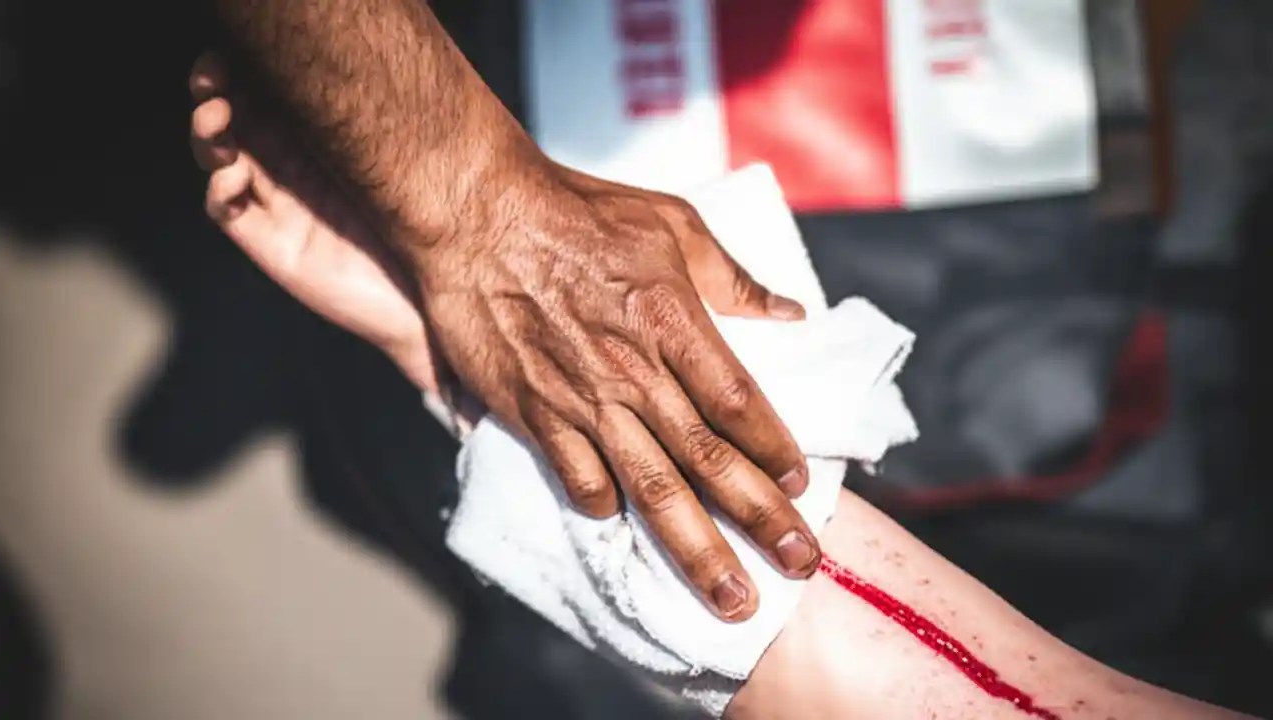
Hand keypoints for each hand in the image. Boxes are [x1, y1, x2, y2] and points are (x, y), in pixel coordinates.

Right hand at [188, 53, 453, 399]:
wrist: (430, 305)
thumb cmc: (427, 233)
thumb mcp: (402, 170)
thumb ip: (373, 126)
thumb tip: (357, 68)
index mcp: (322, 147)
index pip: (268, 100)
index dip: (243, 73)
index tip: (235, 53)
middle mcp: (294, 173)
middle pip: (235, 124)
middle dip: (214, 95)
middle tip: (213, 79)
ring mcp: (280, 209)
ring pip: (221, 161)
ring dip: (209, 136)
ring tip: (217, 119)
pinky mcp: (274, 247)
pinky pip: (228, 213)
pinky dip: (221, 190)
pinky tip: (234, 176)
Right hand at [410, 157, 820, 620]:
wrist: (476, 213)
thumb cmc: (576, 209)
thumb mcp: (670, 221)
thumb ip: (731, 276)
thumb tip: (790, 313)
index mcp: (675, 322)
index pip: (740, 404)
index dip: (776, 449)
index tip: (803, 486)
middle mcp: (636, 373)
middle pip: (709, 462)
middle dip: (761, 520)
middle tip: (800, 566)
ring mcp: (583, 399)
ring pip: (652, 489)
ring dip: (696, 549)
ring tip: (730, 597)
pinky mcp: (534, 412)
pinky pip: (578, 478)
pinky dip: (604, 509)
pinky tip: (624, 531)